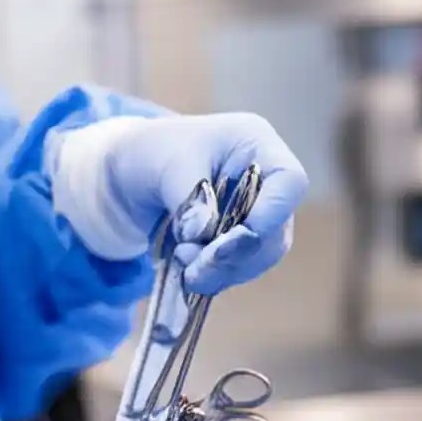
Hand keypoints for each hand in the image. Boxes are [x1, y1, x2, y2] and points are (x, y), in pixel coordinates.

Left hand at [55, 113, 308, 295]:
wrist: (132, 172)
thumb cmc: (154, 151)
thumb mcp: (166, 164)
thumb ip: (189, 199)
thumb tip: (203, 234)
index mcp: (256, 144)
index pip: (289, 182)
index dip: (271, 215)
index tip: (234, 238)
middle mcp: (265, 180)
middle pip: (276, 229)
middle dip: (237, 255)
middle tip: (195, 269)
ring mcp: (256, 212)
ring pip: (261, 256)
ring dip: (225, 272)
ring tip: (187, 272)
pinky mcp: (239, 240)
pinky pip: (240, 267)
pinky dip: (217, 276)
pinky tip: (189, 274)